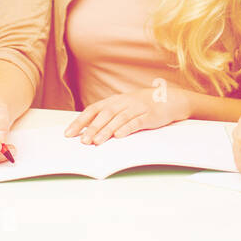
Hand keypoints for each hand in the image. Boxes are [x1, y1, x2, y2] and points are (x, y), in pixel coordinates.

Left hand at [64, 87, 190, 144]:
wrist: (171, 99)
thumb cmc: (144, 105)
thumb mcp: (125, 106)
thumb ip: (109, 116)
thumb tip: (88, 130)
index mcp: (115, 100)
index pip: (93, 109)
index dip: (80, 121)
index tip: (69, 133)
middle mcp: (124, 102)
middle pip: (104, 114)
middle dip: (92, 128)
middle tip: (82, 141)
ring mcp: (137, 108)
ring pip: (118, 119)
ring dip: (106, 130)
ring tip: (96, 141)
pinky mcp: (149, 115)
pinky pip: (136, 122)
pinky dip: (127, 128)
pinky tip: (119, 136)